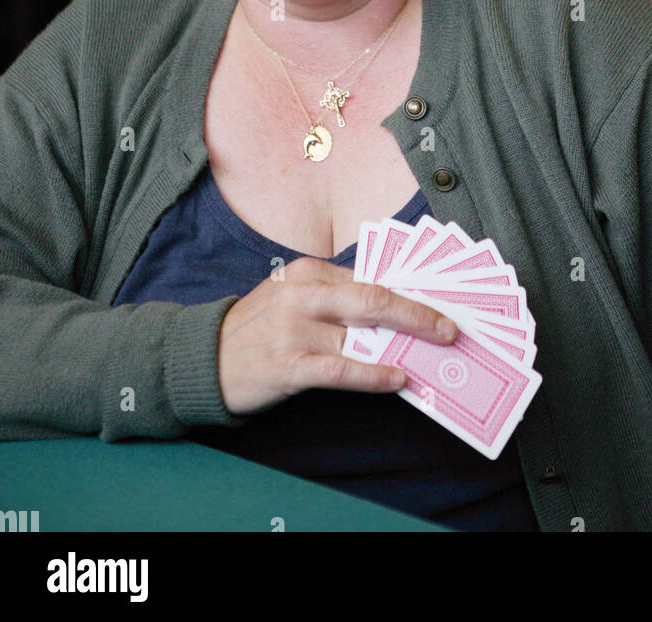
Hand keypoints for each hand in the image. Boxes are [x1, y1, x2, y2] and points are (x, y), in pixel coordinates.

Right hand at [217, 256, 458, 415]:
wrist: (202, 361)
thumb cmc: (259, 331)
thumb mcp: (294, 300)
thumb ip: (336, 301)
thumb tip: (395, 314)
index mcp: (307, 272)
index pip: (370, 277)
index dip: (409, 291)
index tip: (439, 303)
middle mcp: (303, 294)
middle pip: (373, 297)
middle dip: (418, 312)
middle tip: (450, 328)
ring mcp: (294, 329)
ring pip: (362, 331)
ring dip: (405, 343)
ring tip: (435, 354)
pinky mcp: (288, 364)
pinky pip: (342, 369)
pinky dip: (374, 374)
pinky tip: (398, 379)